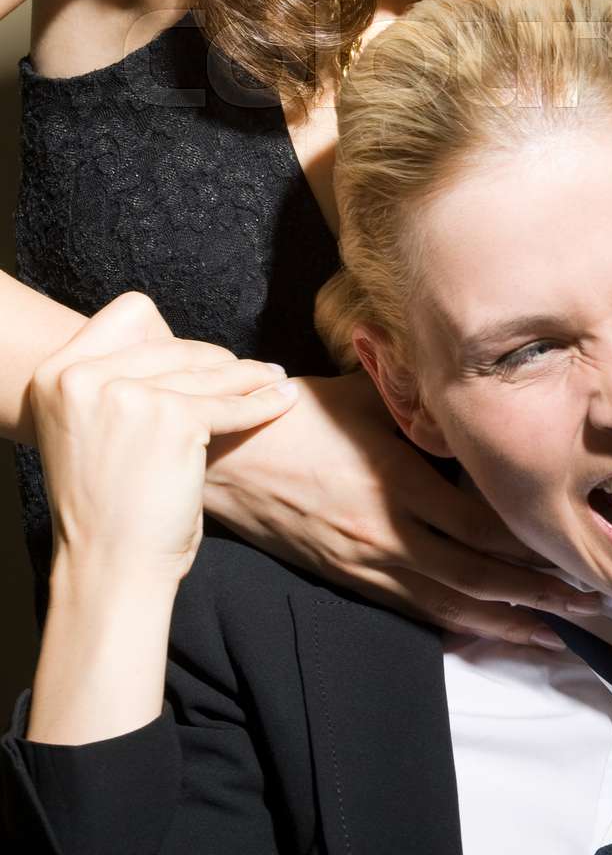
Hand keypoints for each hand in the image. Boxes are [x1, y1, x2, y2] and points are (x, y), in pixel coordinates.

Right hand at [29, 291, 298, 584]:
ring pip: (207, 374)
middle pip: (174, 347)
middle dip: (218, 360)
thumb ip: (112, 389)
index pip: (127, 317)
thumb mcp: (86, 431)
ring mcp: (128, 394)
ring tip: (274, 377)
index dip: (169, 335)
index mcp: (55, 376)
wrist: (109, 568)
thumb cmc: (105, 508)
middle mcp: (84, 377)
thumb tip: (168, 349)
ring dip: (249, 377)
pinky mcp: (173, 417)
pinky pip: (229, 404)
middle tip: (253, 367)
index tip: (199, 354)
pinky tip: (282, 400)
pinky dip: (261, 404)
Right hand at [205, 368, 599, 644]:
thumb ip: (423, 409)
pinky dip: (457, 624)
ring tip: (556, 632)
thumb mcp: (368, 396)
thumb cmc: (295, 414)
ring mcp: (366, 563)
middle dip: (539, 594)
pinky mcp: (348, 578)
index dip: (533, 544)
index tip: (577, 546)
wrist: (225, 455)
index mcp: (398, 483)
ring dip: (507, 622)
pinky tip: (488, 631)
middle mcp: (387, 534)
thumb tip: (473, 404)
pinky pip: (413, 609)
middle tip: (591, 603)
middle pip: (477, 576)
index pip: (481, 525)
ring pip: (449, 604)